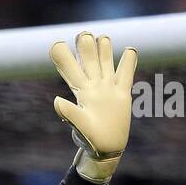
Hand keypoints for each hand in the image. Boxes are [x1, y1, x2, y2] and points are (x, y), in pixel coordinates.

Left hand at [50, 31, 136, 181]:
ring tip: (102, 39)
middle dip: (85, 43)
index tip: (56, 45)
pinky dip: (129, 60)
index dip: (62, 55)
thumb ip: (70, 113)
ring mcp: (108, 87)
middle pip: (87, 56)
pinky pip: (126, 71)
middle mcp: (93, 85)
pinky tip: (129, 51)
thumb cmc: (90, 140)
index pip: (68, 68)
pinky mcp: (123, 92)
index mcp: (81, 91)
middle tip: (83, 34)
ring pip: (105, 57)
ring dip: (103, 46)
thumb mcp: (80, 126)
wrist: (107, 150)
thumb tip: (56, 101)